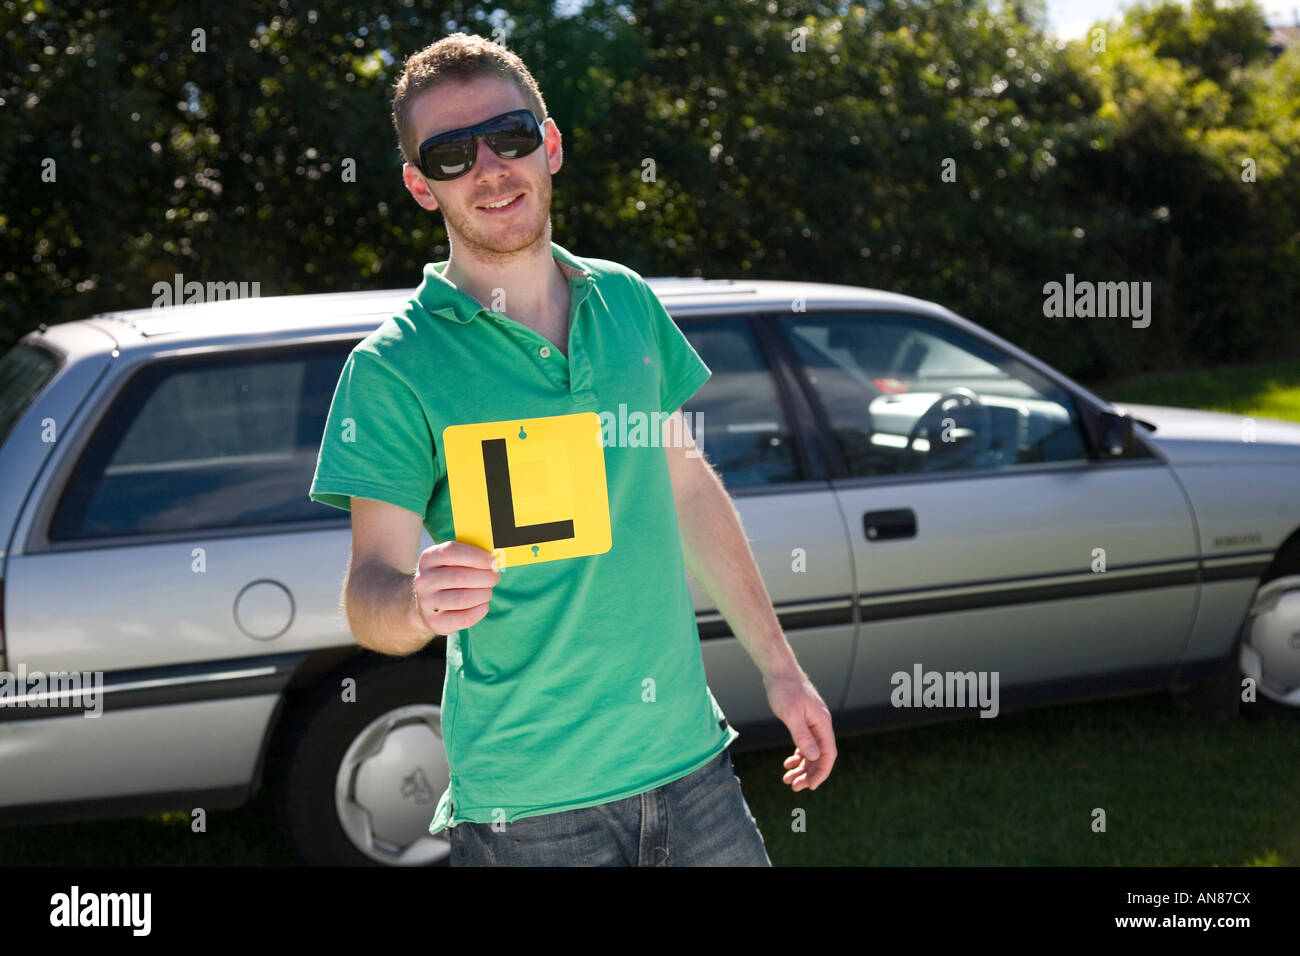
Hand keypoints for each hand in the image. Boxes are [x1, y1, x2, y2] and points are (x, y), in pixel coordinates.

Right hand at [411, 540, 501, 635]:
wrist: (427, 602)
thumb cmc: (448, 575)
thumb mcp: (451, 560)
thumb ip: (470, 555)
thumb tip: (494, 559)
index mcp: (428, 558)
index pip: (451, 552)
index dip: (477, 556)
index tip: (492, 560)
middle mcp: (423, 580)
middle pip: (459, 577)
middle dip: (485, 577)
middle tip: (495, 577)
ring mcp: (427, 602)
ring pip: (463, 599)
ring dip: (483, 594)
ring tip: (488, 591)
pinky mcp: (435, 622)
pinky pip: (464, 618)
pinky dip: (480, 611)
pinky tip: (483, 605)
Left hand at [764, 669, 835, 791]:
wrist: (779, 671)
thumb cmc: (784, 689)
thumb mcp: (790, 714)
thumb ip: (802, 736)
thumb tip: (813, 757)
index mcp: (822, 724)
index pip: (828, 755)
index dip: (821, 773)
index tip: (809, 787)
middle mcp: (821, 725)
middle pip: (820, 756)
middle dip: (809, 774)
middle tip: (794, 787)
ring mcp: (813, 723)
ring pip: (812, 752)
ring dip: (802, 767)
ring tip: (787, 779)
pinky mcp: (804, 721)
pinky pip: (805, 744)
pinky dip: (798, 755)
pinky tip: (788, 763)